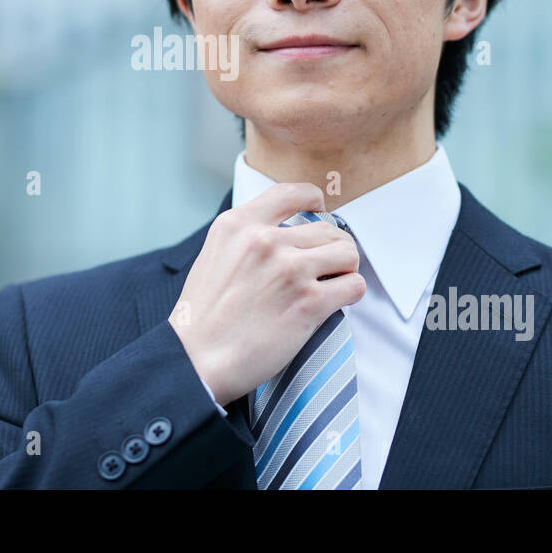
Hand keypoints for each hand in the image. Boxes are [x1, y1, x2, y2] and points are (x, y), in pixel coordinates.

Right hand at [169, 183, 364, 406]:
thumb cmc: (203, 317)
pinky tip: (336, 302)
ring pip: (347, 253)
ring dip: (346, 269)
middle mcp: (265, 240)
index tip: (320, 210)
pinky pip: (354, 285)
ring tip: (333, 283)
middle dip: (333, 248)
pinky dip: (351, 293)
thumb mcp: (214, 255)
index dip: (314, 200)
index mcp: (238, 225)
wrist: (197, 360)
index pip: (291, 192)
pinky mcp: (309, 301)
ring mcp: (289, 269)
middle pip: (328, 229)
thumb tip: (281, 233)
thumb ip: (246, 237)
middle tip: (326, 267)